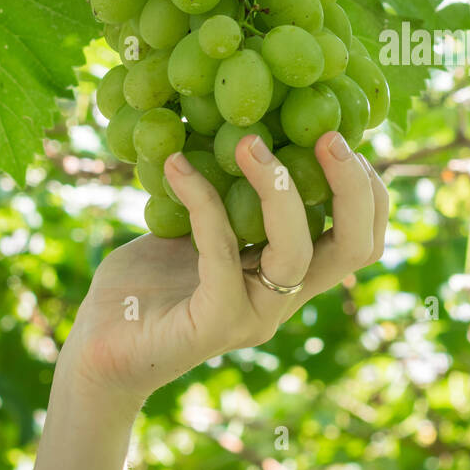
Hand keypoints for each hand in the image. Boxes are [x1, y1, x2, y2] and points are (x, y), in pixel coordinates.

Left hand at [58, 130, 386, 408]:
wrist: (99, 351)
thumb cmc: (146, 284)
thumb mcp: (197, 226)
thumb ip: (229, 192)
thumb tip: (239, 118)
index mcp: (292, 273)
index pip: (363, 239)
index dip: (370, 189)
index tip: (341, 136)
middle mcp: (285, 297)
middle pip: (357, 248)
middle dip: (354, 186)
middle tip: (329, 137)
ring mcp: (255, 314)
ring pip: (297, 251)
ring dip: (278, 187)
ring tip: (247, 142)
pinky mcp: (215, 323)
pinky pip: (221, 250)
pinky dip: (202, 200)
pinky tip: (176, 167)